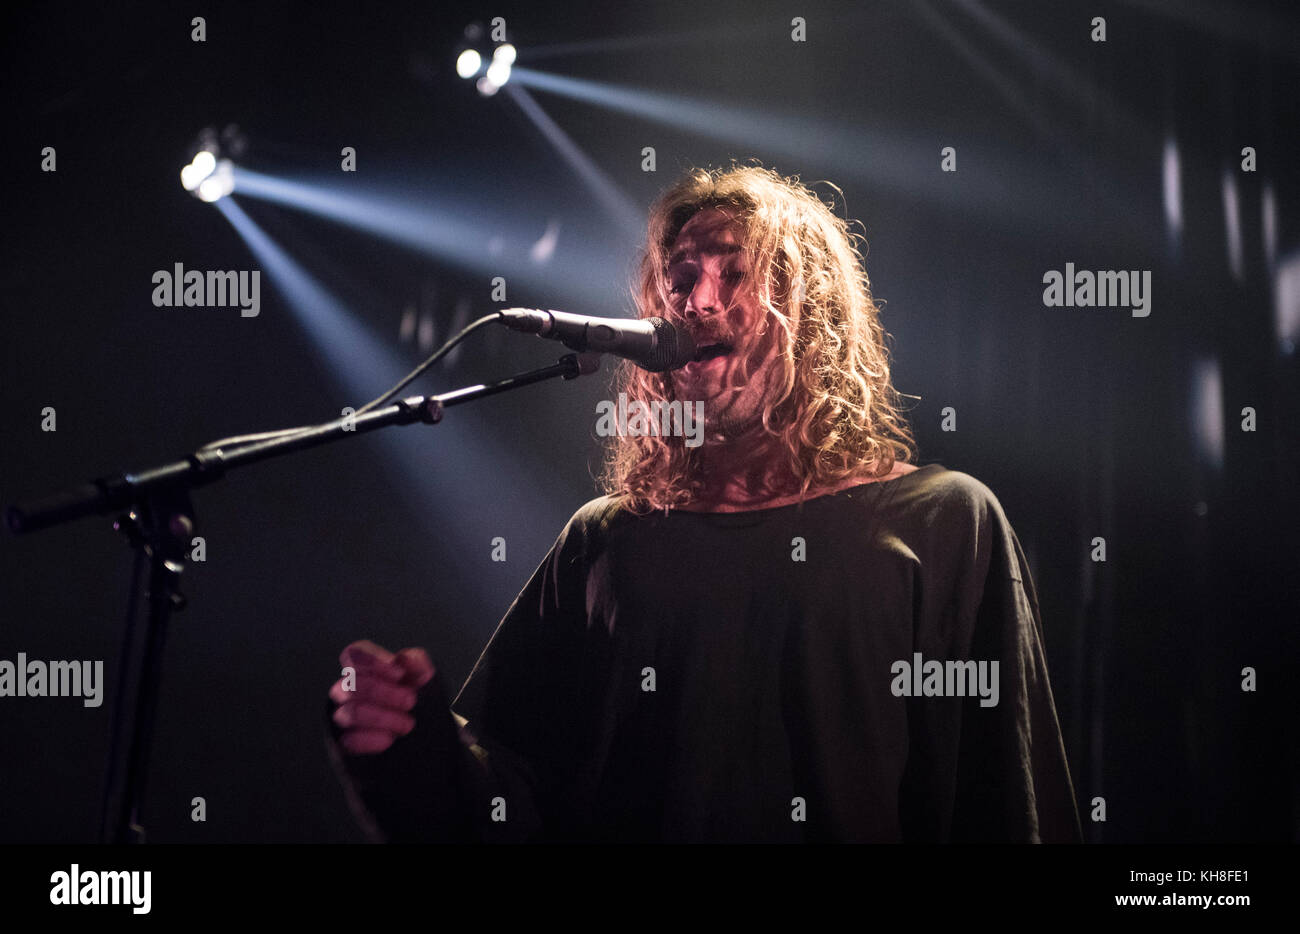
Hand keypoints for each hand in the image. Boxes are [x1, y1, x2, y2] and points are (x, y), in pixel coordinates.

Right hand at [329, 640, 435, 754]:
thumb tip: (403, 658)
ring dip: (382, 717)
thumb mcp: (425, 680)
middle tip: (411, 701)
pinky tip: (389, 739)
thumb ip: (417, 662)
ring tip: (406, 724)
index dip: (373, 661)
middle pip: (353, 684)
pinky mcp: (343, 745)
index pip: (354, 654)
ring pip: (352, 712)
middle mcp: (348, 692)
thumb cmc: (420, 705)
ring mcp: (343, 718)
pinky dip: (372, 739)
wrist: (426, 741)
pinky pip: (348, 740)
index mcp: (365, 671)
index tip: (399, 674)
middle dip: (385, 693)